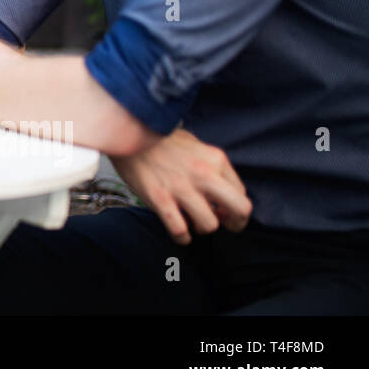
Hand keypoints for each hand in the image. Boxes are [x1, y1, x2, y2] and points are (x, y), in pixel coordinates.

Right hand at [110, 128, 251, 245]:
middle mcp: (204, 174)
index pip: (241, 193)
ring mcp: (182, 188)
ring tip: (192, 222)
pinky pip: (180, 230)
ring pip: (209, 225)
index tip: (223, 209)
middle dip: (235, 223)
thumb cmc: (158, 137)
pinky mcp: (160, 199)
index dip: (234, 206)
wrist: (128, 130)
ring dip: (202, 227)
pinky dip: (182, 238)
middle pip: (239, 209)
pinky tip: (179, 232)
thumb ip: (210, 164)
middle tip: (223, 223)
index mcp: (215, 159)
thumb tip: (219, 188)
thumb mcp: (194, 143)